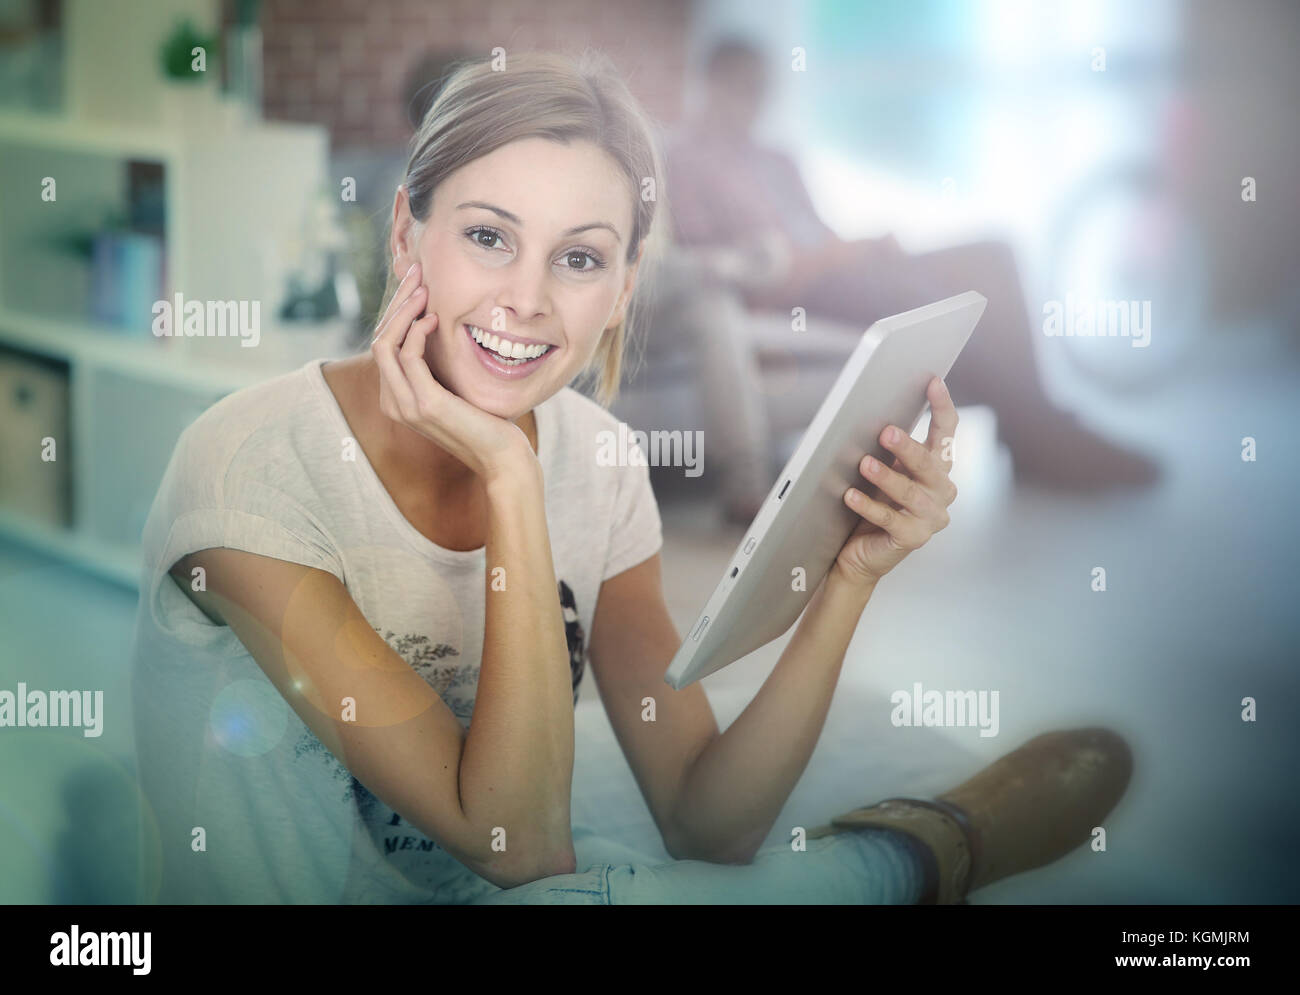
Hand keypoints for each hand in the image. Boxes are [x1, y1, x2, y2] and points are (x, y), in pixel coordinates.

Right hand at [370, 262, 536, 480]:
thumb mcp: (452, 387)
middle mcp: (393, 402)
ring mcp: (405, 405)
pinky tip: (433, 319)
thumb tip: (432, 326)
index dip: (396, 310)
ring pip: (386, 343)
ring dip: (404, 311)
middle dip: (397, 303)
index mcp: (395, 397)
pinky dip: (417, 332)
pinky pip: (408, 357)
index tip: (415, 284)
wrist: (500, 456)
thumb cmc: (484, 421)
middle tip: (416, 274)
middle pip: (380, 339)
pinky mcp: (425, 404)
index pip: (383, 344)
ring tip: (424, 289)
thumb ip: (435, 366)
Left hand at [833, 376, 958, 587]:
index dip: (942, 406)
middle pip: (928, 463)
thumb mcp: (883, 470)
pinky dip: (869, 507)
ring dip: (886, 477)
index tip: (933, 381)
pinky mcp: (914, 538)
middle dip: (907, 447)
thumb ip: (888, 448)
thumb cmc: (871, 504)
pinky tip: (851, 495)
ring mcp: (931, 516)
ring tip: (864, 463)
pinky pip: (890, 519)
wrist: (859, 552)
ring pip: (910, 492)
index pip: (946, 433)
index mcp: (937, 468)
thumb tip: (873, 415)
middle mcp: (941, 490)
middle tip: (886, 432)